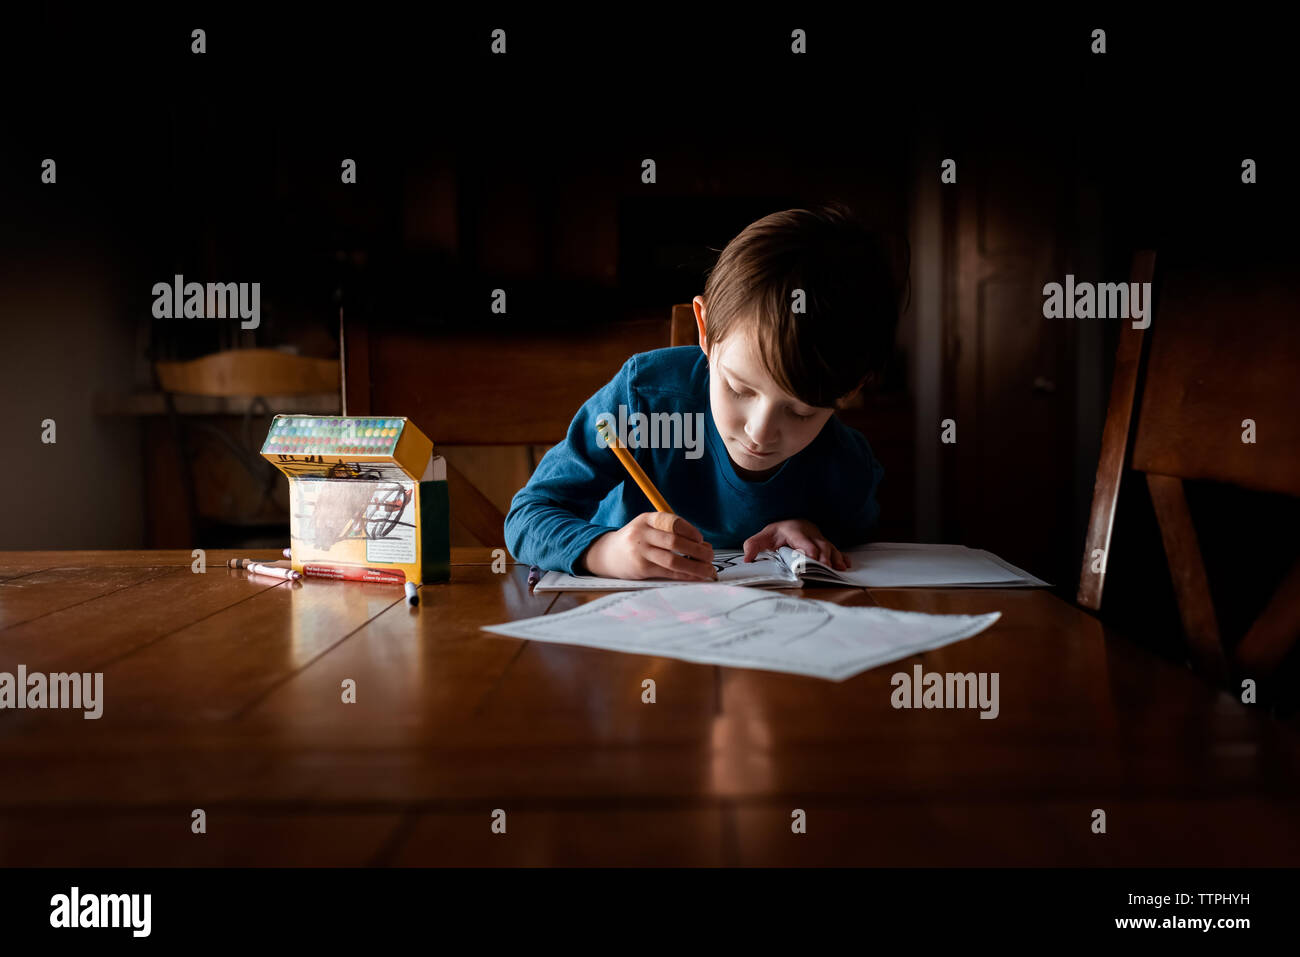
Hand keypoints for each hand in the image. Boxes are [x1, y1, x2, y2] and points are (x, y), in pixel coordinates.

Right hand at [580, 512, 716, 581]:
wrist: (608, 554)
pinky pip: (668, 572)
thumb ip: (673, 533)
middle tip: (710, 556)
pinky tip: (695, 577)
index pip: (672, 522)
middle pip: (674, 542)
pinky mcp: (641, 569)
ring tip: (708, 570)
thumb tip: (705, 547)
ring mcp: (640, 552)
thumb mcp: (649, 528)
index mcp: (647, 519)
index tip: (701, 540)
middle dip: (697, 550)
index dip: (690, 531)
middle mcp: (642, 534)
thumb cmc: (637, 541)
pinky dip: (685, 575)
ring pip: (673, 560)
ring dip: (694, 566)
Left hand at [742, 519, 849, 570]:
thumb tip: (746, 559)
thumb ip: (753, 546)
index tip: (812, 558)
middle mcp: (810, 534)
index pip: (803, 540)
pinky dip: (842, 557)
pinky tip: (846, 565)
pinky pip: (836, 550)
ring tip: (839, 568)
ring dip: (835, 558)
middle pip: (819, 545)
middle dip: (824, 556)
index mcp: (794, 532)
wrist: (790, 522)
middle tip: (827, 568)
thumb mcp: (763, 537)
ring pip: (830, 547)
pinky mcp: (825, 545)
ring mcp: (819, 539)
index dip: (808, 549)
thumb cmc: (777, 533)